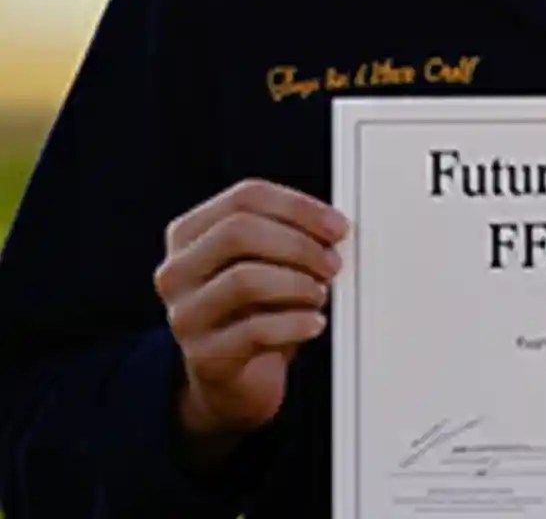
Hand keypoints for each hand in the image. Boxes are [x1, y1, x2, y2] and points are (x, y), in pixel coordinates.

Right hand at [153, 179, 348, 462]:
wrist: (234, 379)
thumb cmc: (256, 310)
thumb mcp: (267, 264)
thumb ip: (289, 236)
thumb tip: (334, 228)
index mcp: (189, 234)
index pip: (245, 197)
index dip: (299, 207)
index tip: (338, 226)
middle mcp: (177, 271)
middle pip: (238, 231)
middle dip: (299, 244)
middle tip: (332, 264)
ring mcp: (185, 315)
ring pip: (245, 279)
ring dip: (299, 284)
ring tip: (320, 295)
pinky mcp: (204, 357)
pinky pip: (256, 331)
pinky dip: (296, 323)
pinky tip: (314, 324)